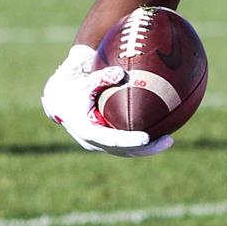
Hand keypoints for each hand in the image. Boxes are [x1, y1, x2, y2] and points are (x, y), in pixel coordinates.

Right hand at [41, 44, 172, 156]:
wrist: (57, 97)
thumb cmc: (70, 86)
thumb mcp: (83, 80)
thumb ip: (101, 77)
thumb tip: (120, 73)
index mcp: (86, 130)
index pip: (110, 140)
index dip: (129, 141)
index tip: (146, 138)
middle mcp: (92, 141)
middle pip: (123, 151)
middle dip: (146, 149)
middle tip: (168, 141)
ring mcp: (99, 143)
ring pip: (126, 151)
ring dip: (148, 148)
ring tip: (169, 140)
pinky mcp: (105, 140)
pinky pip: (125, 143)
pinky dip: (142, 141)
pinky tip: (161, 133)